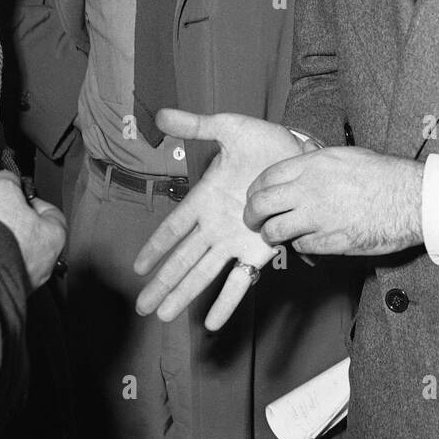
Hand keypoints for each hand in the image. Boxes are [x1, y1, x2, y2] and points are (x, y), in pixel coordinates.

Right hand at [0, 171, 66, 290]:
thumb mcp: (3, 188)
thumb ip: (8, 180)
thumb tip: (6, 179)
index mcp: (56, 237)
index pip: (51, 212)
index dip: (32, 200)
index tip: (17, 195)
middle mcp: (45, 264)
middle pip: (31, 234)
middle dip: (13, 222)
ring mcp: (24, 281)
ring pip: (14, 254)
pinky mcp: (1, 291)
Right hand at [133, 109, 307, 328]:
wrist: (300, 154)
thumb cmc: (264, 142)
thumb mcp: (228, 128)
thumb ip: (196, 126)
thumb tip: (160, 114)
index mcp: (204, 199)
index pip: (173, 228)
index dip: (155, 247)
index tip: (137, 267)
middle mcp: (216, 226)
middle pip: (182, 259)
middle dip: (162, 282)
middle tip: (141, 307)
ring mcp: (236, 241)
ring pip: (203, 273)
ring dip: (184, 294)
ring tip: (164, 316)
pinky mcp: (259, 249)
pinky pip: (240, 279)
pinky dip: (227, 301)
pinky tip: (213, 323)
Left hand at [244, 148, 423, 255]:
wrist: (409, 199)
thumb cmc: (383, 175)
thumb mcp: (346, 155)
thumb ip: (319, 160)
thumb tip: (303, 159)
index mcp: (313, 164)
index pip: (266, 177)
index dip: (255, 190)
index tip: (255, 198)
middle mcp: (309, 189)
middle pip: (260, 205)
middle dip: (251, 216)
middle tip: (254, 222)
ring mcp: (317, 217)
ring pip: (274, 230)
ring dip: (271, 235)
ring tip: (276, 235)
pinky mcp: (328, 241)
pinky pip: (300, 247)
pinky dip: (300, 246)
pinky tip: (309, 241)